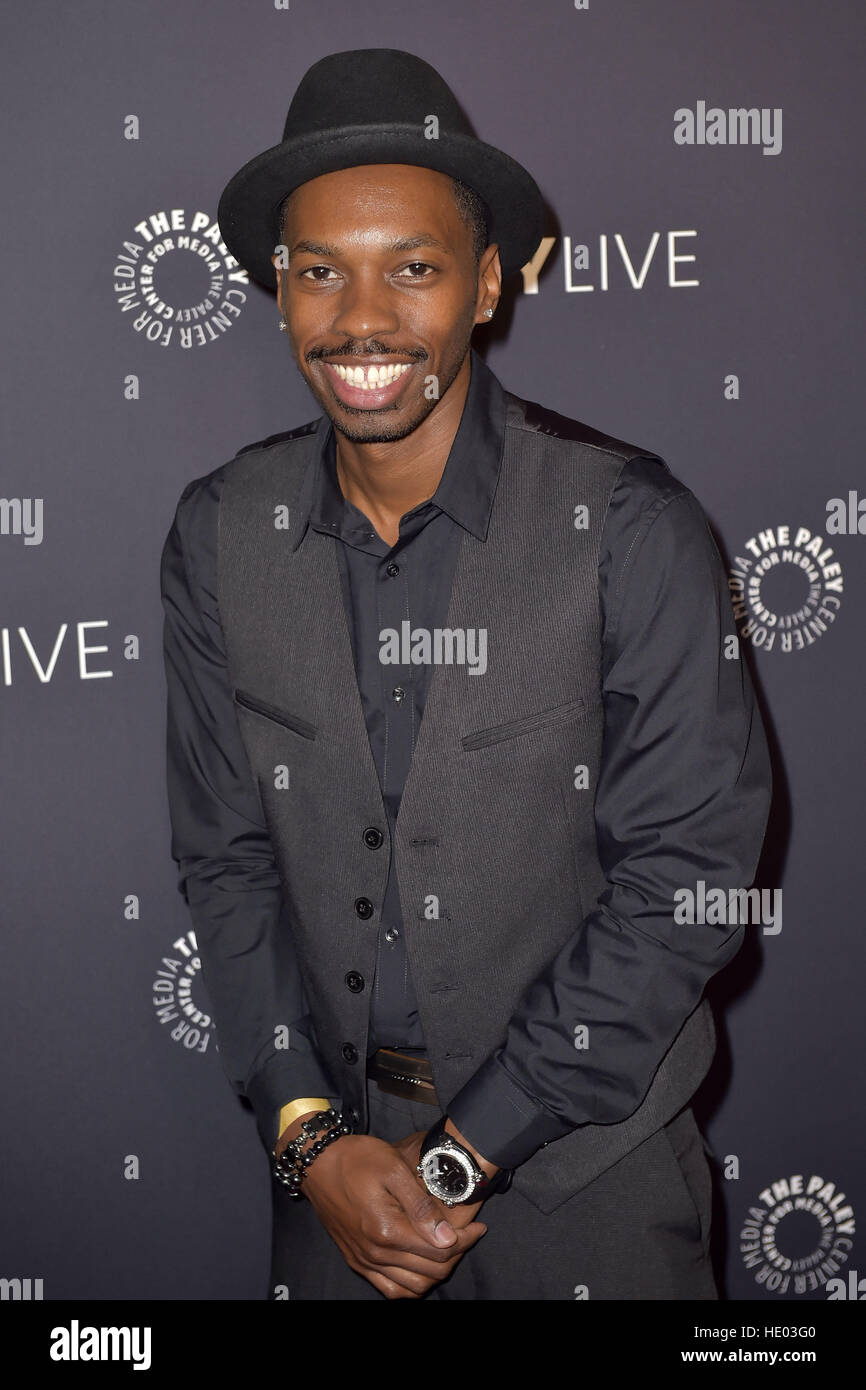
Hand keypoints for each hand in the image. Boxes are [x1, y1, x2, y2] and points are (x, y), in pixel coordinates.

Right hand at [292, 1129, 487, 1298]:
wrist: (317, 1162)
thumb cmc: (357, 1158)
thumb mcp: (393, 1169)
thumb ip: (421, 1206)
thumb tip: (447, 1238)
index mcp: (387, 1231)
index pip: (440, 1251)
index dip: (466, 1241)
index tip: (479, 1227)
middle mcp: (375, 1253)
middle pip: (430, 1272)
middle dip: (456, 1255)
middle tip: (466, 1234)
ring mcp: (364, 1261)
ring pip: (412, 1287)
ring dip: (435, 1271)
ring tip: (446, 1247)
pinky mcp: (356, 1261)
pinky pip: (389, 1289)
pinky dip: (410, 1285)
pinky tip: (420, 1265)